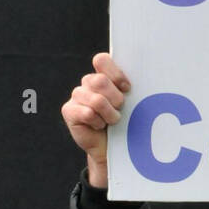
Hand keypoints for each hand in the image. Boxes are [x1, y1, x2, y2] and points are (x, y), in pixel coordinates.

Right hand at [61, 53, 130, 188]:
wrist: (115, 147)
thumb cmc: (127, 121)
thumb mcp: (132, 101)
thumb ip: (129, 87)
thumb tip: (139, 77)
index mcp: (103, 74)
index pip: (101, 60)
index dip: (115, 74)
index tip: (127, 88)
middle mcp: (88, 82)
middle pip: (99, 81)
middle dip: (116, 98)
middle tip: (121, 109)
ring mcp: (77, 95)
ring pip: (96, 100)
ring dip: (110, 114)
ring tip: (113, 121)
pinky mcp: (69, 110)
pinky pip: (87, 113)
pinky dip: (98, 122)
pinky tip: (99, 126)